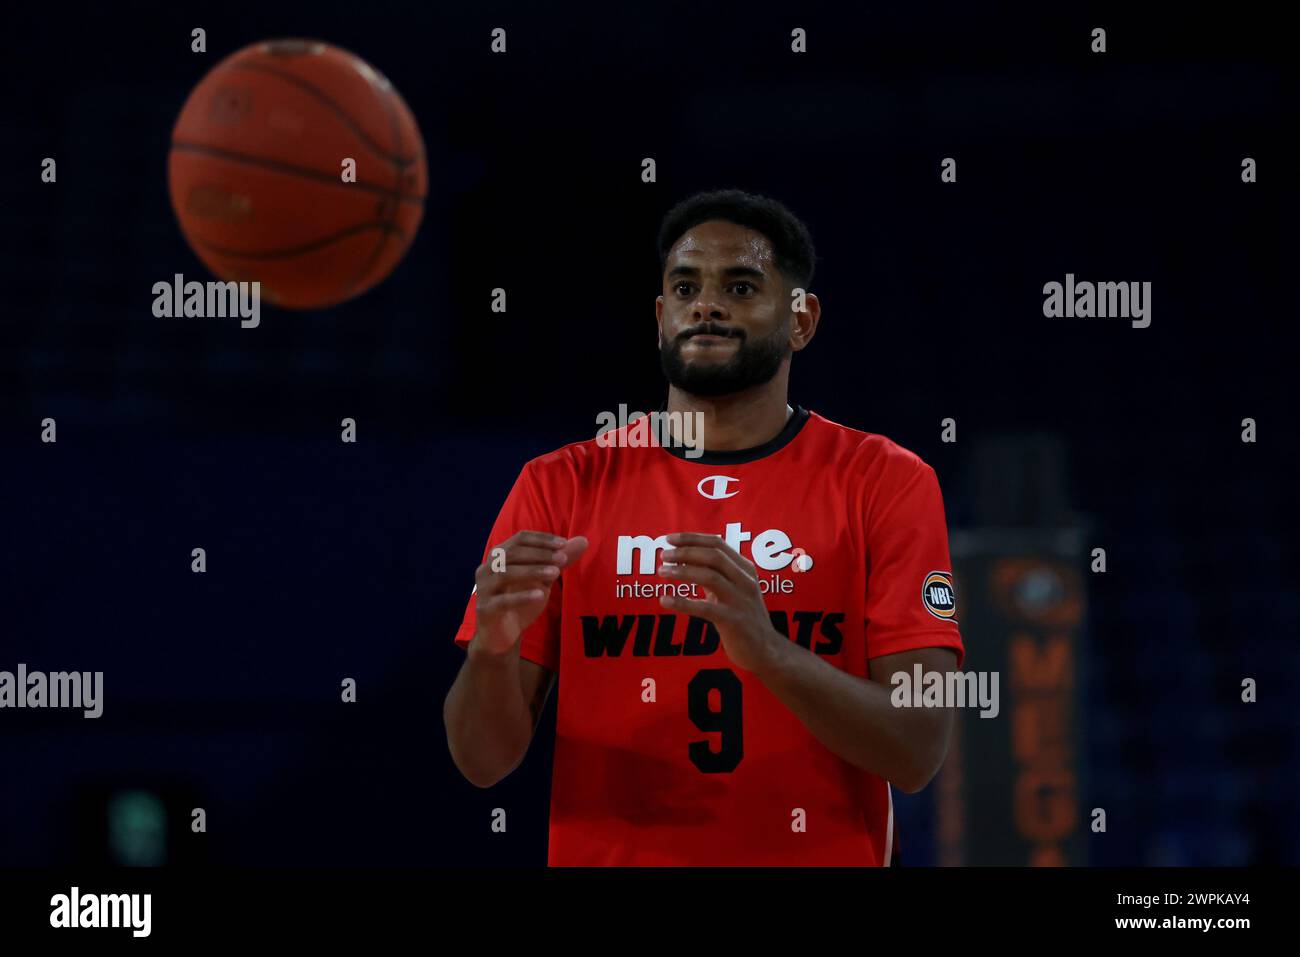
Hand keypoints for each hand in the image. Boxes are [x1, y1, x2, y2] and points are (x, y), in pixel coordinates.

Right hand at [472, 531, 588, 655]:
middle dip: (539, 554)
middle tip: (562, 559)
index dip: (542, 539)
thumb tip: (583, 541)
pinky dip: (522, 596)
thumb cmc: (520, 600)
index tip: (563, 544)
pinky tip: (541, 595)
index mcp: (499, 556)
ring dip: (533, 571)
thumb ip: (559, 560)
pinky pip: (503, 601)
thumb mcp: (543, 579)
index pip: (520, 539)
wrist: (501, 634)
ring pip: (506, 574)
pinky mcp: (485, 609)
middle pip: (511, 553)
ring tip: (555, 573)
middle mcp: (487, 568)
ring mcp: (483, 589)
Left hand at [655, 533, 785, 673]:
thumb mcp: (732, 590)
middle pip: (713, 556)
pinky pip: (705, 608)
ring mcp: (740, 600)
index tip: (669, 539)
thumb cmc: (744, 617)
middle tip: (663, 556)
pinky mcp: (734, 621)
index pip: (717, 544)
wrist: (766, 650)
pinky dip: (683, 602)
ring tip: (662, 571)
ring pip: (710, 577)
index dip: (691, 539)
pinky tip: (665, 600)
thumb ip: (714, 574)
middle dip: (685, 552)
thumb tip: (684, 559)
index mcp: (745, 569)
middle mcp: (745, 581)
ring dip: (682, 572)